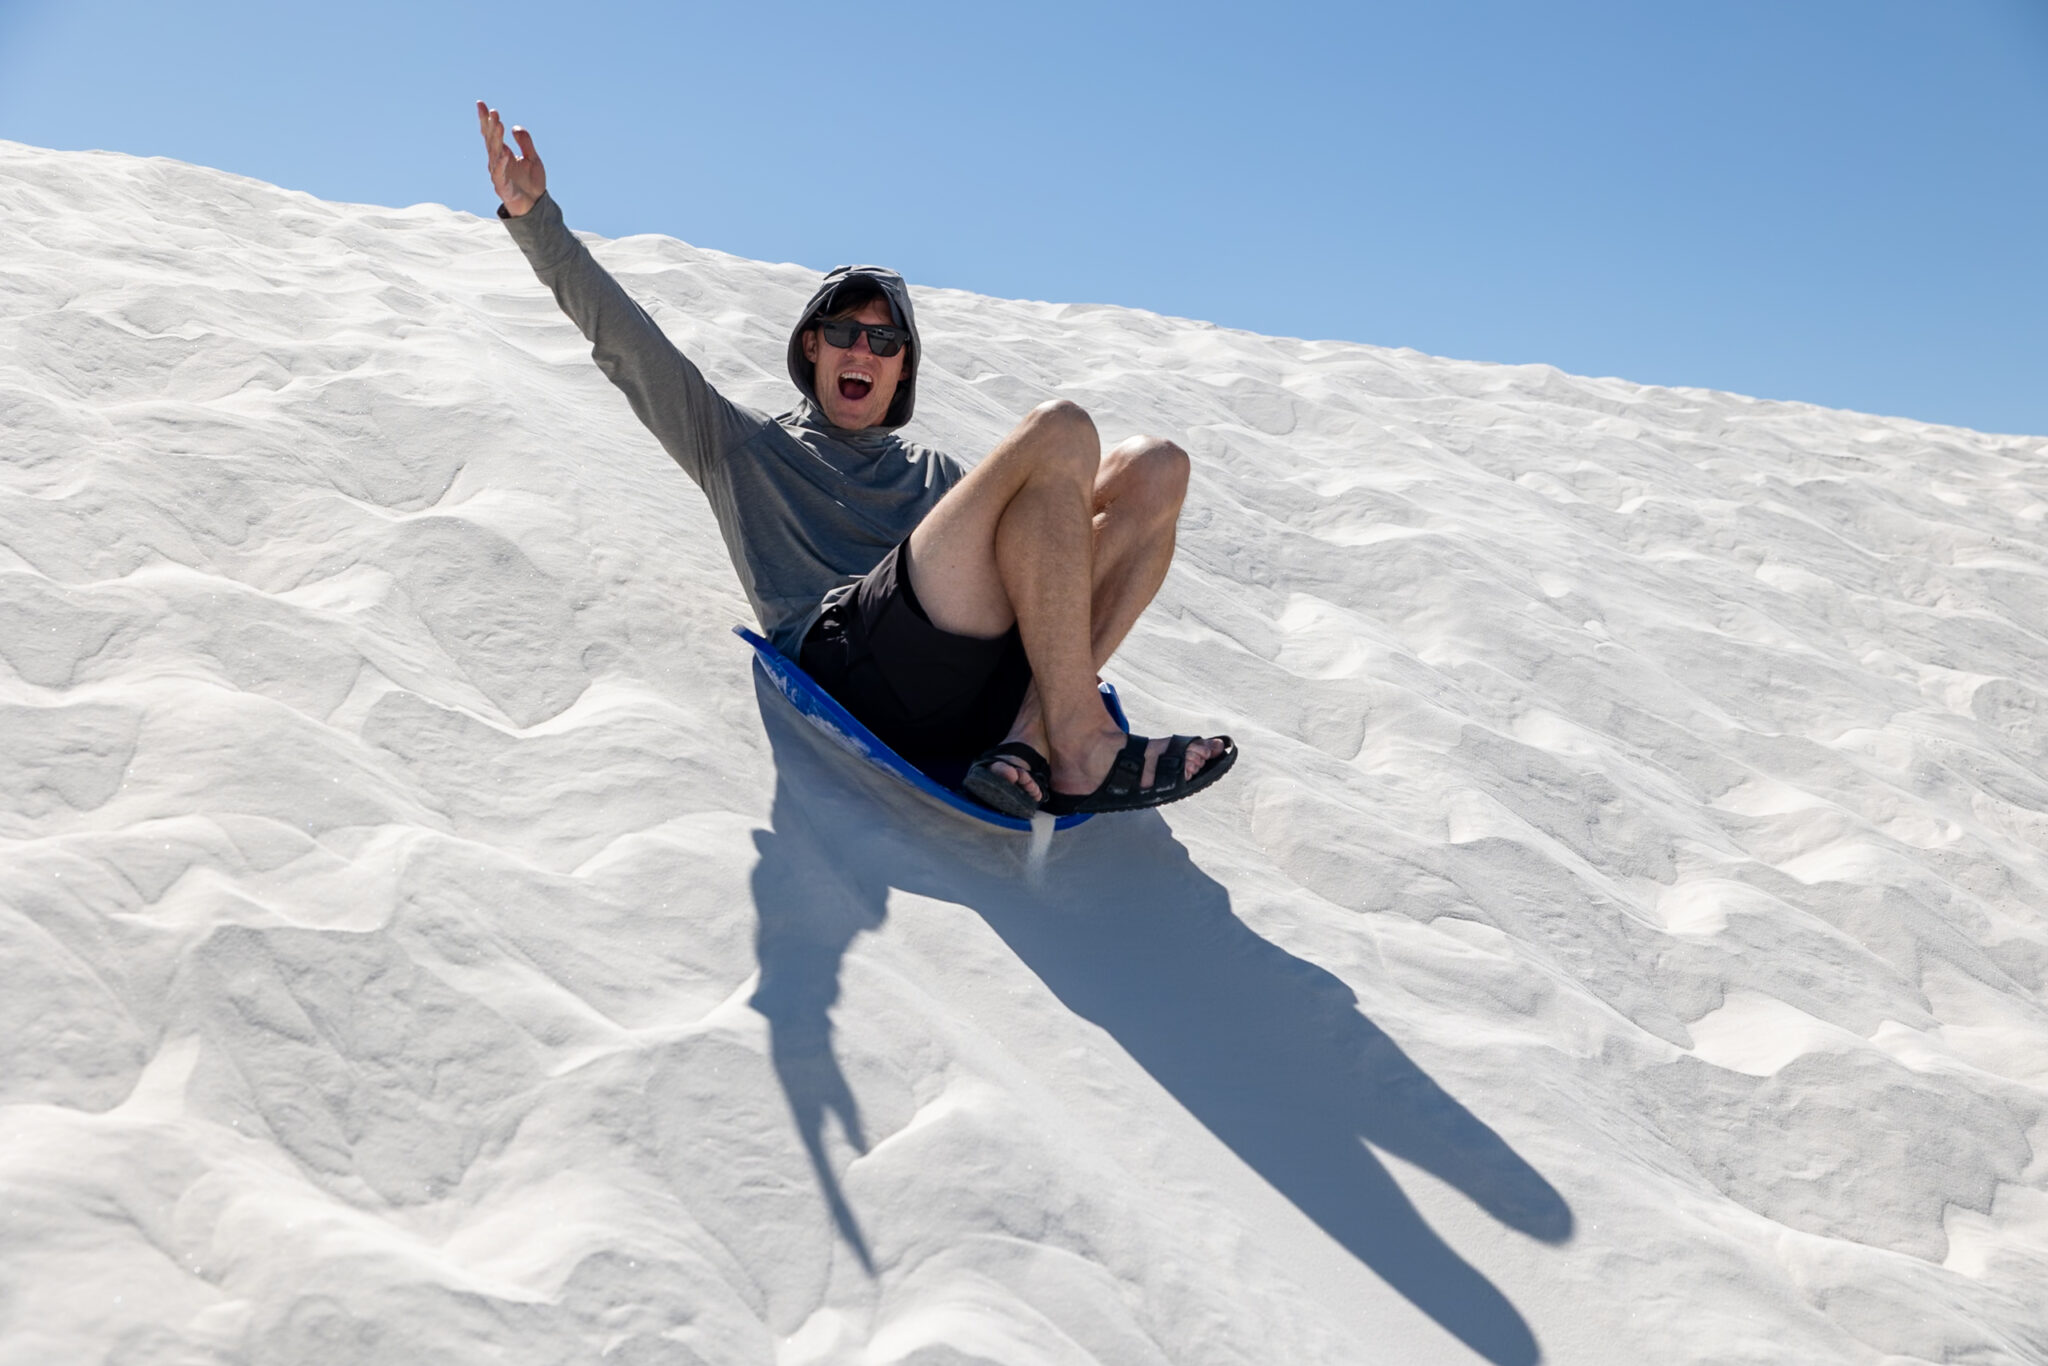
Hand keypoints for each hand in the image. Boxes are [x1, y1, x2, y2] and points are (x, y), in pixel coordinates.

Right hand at [477, 100, 544, 215]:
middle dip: (490, 125)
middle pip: (491, 140)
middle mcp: (497, 161)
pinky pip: (500, 173)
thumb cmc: (531, 183)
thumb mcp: (533, 158)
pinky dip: (502, 163)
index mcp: (502, 153)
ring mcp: (498, 173)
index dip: (487, 119)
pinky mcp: (502, 186)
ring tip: (499, 124)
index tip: (482, 104)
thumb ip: (525, 142)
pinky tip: (505, 153)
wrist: (535, 205)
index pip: (492, 133)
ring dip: (496, 138)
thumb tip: (515, 127)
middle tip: (492, 111)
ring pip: (494, 153)